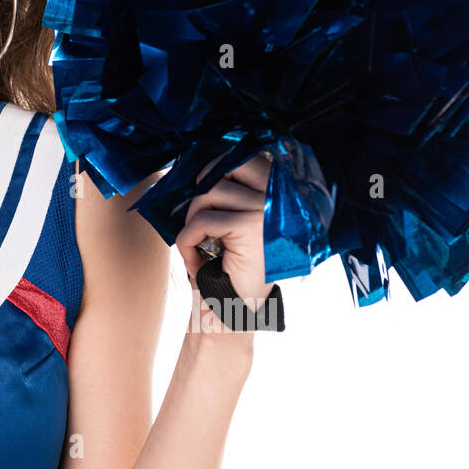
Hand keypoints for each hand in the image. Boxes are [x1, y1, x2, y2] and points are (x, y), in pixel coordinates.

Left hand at [176, 151, 275, 332]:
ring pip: (207, 194)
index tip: (205, 192)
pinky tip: (196, 261)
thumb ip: (229, 191)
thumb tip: (199, 161)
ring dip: (191, 222)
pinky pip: (200, 220)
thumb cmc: (229, 265)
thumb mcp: (233, 221)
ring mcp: (267, 211)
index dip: (216, 170)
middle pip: (221, 169)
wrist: (235, 311)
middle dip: (199, 193)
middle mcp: (279, 198)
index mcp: (281, 194)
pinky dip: (187, 241)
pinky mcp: (249, 227)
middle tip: (200, 223)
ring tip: (200, 246)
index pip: (245, 157)